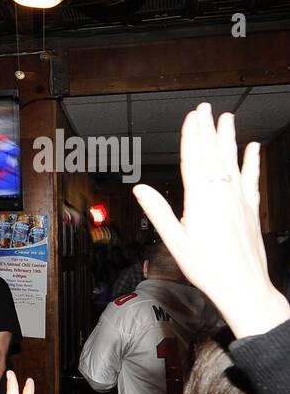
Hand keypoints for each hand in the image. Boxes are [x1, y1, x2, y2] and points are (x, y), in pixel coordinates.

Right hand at [134, 104, 289, 339]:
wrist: (243, 285)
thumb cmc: (207, 268)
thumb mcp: (175, 242)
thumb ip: (159, 212)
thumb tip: (141, 189)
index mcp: (201, 201)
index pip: (194, 160)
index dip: (191, 136)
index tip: (191, 117)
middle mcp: (222, 194)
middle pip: (213, 155)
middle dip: (208, 129)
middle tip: (205, 108)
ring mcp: (239, 199)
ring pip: (233, 161)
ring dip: (229, 138)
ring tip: (227, 118)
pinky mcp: (251, 208)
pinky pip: (250, 178)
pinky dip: (252, 161)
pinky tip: (253, 148)